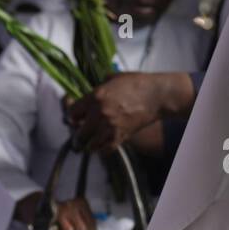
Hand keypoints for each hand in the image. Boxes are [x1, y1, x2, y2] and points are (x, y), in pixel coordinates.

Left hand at [68, 71, 191, 152]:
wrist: (156, 95)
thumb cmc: (136, 83)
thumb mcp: (112, 79)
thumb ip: (98, 88)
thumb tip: (90, 95)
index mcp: (95, 97)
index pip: (72, 113)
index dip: (72, 116)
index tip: (74, 118)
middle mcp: (100, 114)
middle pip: (79, 134)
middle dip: (77, 137)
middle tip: (78, 139)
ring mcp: (110, 127)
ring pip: (90, 145)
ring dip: (88, 145)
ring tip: (88, 145)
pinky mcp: (121, 136)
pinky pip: (105, 150)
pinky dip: (102, 150)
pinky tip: (102, 146)